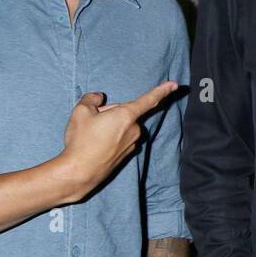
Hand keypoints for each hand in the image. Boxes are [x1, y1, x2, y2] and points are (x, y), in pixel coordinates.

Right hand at [55, 81, 177, 201]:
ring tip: (92, 136)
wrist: (81, 172)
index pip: (148, 100)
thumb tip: (98, 97)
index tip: (174, 84)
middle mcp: (134, 130)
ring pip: (122, 126)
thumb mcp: (81, 112)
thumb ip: (91, 99)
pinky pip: (120, 138)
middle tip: (92, 122)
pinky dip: (110, 138)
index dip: (161, 90)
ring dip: (110, 126)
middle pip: (124, 113)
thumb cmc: (82, 140)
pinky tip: (95, 145)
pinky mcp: (127, 154)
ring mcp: (132, 143)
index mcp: (126, 116)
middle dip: (110, 113)